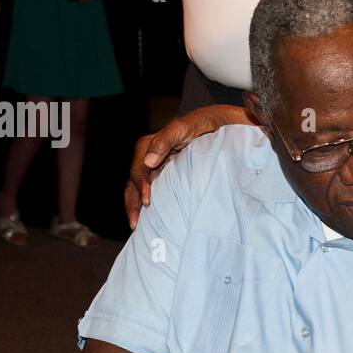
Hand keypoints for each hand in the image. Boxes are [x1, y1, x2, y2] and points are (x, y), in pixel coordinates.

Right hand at [125, 104, 253, 228]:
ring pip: (138, 190)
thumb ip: (165, 141)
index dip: (141, 185)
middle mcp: (149, 158)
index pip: (138, 169)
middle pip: (133, 183)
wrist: (219, 126)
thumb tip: (148, 162)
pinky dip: (147, 206)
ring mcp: (157, 169)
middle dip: (132, 203)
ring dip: (136, 208)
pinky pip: (152, 192)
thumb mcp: (183, 128)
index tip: (148, 200)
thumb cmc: (201, 125)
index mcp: (149, 146)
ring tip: (137, 227)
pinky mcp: (167, 178)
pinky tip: (149, 221)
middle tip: (135, 224)